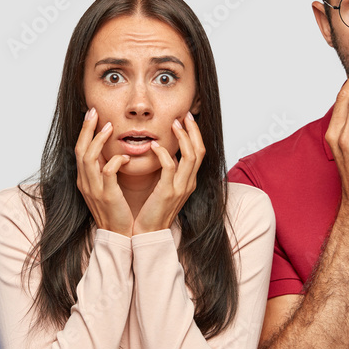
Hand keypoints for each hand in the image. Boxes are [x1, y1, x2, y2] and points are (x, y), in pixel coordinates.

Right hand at [75, 107, 133, 235]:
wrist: (119, 234)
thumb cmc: (116, 210)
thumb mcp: (106, 187)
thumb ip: (106, 170)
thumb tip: (112, 151)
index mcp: (84, 179)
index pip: (80, 150)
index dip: (84, 132)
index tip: (91, 115)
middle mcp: (85, 182)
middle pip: (80, 150)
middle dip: (86, 129)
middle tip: (93, 112)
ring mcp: (94, 189)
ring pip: (88, 158)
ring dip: (98, 141)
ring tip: (109, 126)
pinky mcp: (107, 196)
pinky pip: (107, 173)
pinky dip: (114, 162)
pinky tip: (124, 156)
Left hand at [132, 112, 203, 234]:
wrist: (148, 233)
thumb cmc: (152, 211)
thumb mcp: (164, 188)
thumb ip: (168, 172)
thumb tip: (166, 153)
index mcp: (188, 181)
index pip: (199, 152)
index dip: (194, 134)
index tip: (186, 119)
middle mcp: (189, 183)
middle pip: (200, 150)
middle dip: (193, 130)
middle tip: (184, 115)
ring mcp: (180, 188)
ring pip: (191, 156)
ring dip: (183, 137)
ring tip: (174, 124)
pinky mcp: (168, 192)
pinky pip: (170, 167)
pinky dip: (164, 153)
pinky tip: (155, 145)